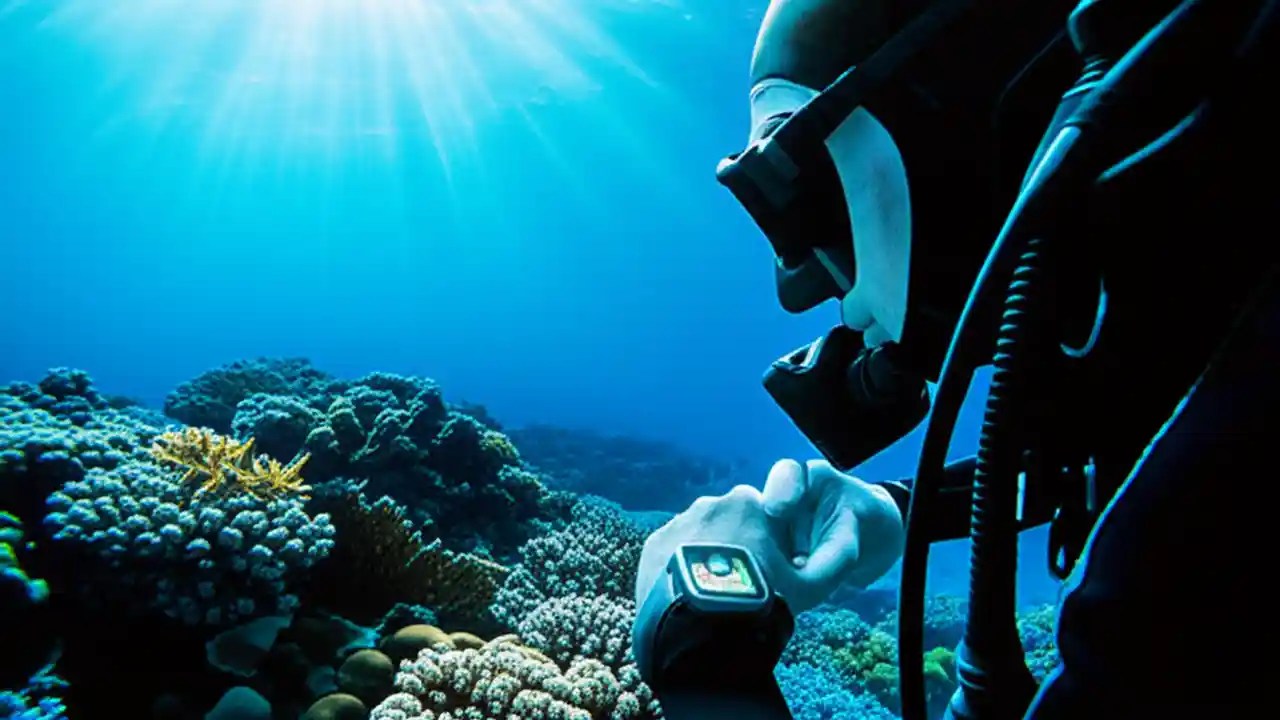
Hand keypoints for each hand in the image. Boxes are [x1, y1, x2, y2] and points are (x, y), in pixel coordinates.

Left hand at [635, 458, 904, 614]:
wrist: (700, 625)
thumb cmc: (760, 601)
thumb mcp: (810, 586)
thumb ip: (833, 565)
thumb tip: (853, 552)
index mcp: (752, 505)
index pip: (768, 519)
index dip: (772, 547)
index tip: (769, 575)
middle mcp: (713, 504)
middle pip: (732, 525)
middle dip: (738, 548)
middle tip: (742, 587)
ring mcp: (680, 522)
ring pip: (701, 537)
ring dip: (709, 555)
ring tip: (714, 594)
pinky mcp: (655, 543)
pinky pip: (674, 551)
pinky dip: (682, 566)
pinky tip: (691, 594)